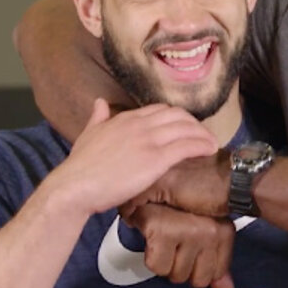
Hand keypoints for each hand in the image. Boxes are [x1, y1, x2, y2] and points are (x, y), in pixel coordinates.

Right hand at [45, 99, 218, 215]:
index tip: (185, 126)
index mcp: (125, 118)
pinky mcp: (156, 159)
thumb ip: (97, 117)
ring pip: (185, 128)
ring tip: (212, 143)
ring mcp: (149, 140)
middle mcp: (139, 124)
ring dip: (203, 134)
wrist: (76, 186)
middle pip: (177, 115)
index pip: (159, 110)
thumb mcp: (87, 134)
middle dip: (194, 123)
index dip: (177, 117)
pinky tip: (210, 149)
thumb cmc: (80, 166)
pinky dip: (202, 145)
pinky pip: (186, 146)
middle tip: (203, 135)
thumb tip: (99, 102)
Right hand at [123, 203, 234, 287]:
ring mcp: (188, 232)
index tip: (190, 248)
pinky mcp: (163, 231)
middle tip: (175, 242)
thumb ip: (217, 265)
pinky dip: (151, 255)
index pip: (216, 274)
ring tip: (164, 236)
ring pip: (176, 275)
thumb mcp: (206, 232)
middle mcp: (210, 232)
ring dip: (166, 260)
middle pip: (197, 280)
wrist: (156, 177)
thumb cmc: (181, 205)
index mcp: (223, 232)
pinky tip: (153, 234)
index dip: (199, 267)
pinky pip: (157, 266)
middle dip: (182, 265)